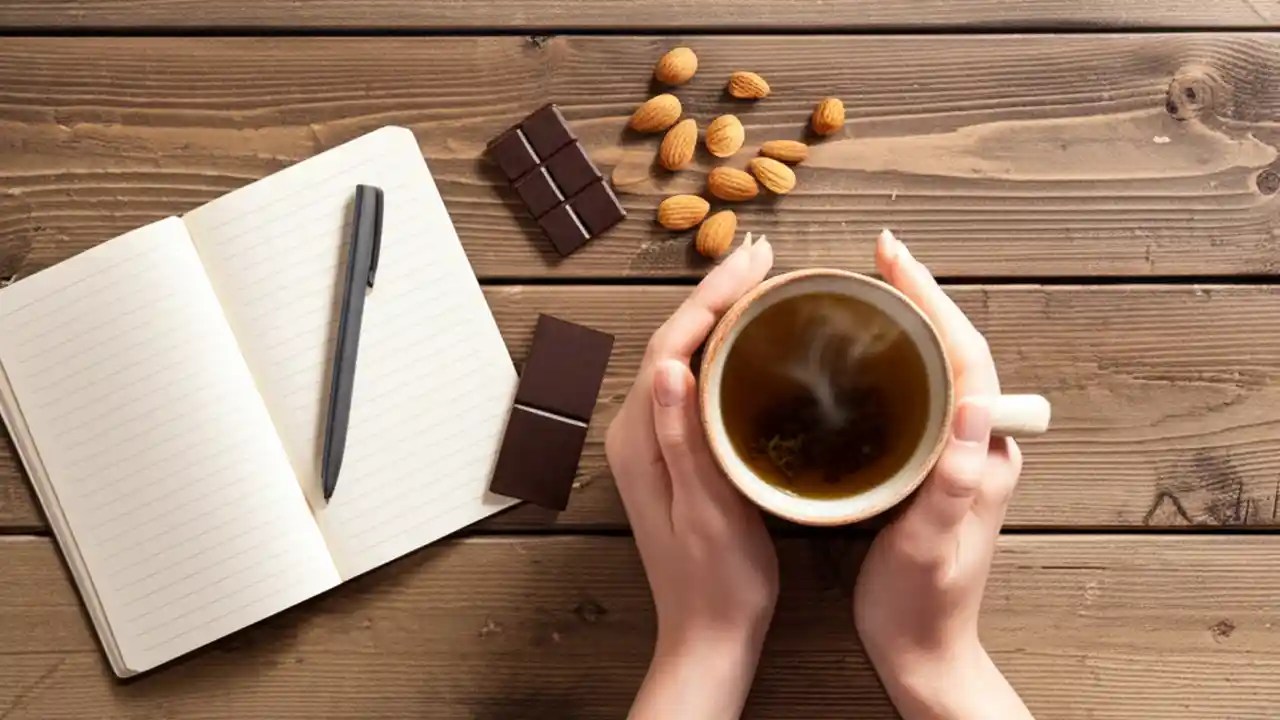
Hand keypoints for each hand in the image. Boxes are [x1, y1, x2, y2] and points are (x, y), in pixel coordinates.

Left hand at [606, 235, 777, 719]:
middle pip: (673, 341)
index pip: (670, 346)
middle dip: (715, 293)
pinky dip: (719, 349)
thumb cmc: (716, 581)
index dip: (710, 297)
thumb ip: (683, 438)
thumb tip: (671, 367)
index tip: (753, 262)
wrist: (706, 633)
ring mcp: (651, 441)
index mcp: (640, 439)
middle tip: (762, 257)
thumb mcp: (707, 510)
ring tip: (759, 282)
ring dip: (716, 315)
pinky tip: (748, 340)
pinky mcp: (671, 452)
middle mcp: (636, 431)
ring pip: (682, 356)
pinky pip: (691, 382)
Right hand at [854, 230, 1033, 718]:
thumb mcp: (932, 548)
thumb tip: (976, 408)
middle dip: (922, 295)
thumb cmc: (923, 606)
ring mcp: (955, 454)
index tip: (894, 259)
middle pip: (956, 350)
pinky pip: (919, 393)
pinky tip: (865, 352)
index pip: (968, 358)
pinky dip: (897, 357)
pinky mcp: (930, 465)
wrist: (921, 651)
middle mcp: (976, 446)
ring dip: (911, 320)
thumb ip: (957, 483)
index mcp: (984, 457)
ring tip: (872, 285)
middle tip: (880, 255)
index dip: (933, 301)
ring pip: (938, 367)